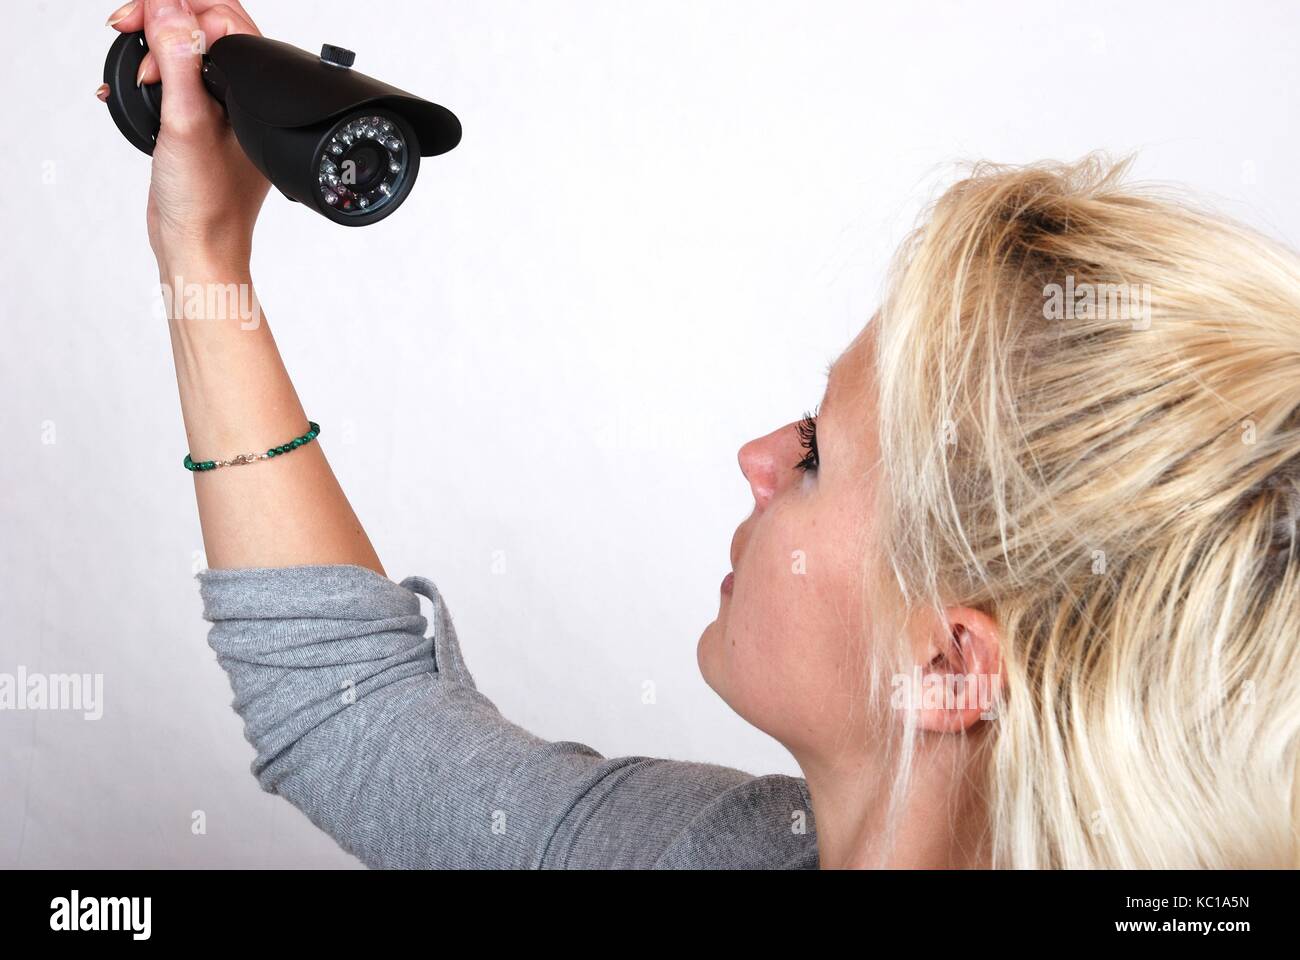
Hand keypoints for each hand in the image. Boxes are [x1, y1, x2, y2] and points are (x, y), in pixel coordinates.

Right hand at [100, 0, 270, 270]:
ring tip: (131, 72)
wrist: (197, 250)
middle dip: (160, 22)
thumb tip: (170, 8)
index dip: (179, 9)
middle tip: (128, 31)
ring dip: (149, 51)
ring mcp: (220, 110)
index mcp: (254, 89)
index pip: (222, 19)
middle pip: (201, 29)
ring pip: (184, 54)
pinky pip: (172, 83)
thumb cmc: (208, 202)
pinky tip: (124, 92)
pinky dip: (146, 80)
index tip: (141, 17)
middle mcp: (242, 96)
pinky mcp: (197, 125)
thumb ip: (180, 61)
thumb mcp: (187, 122)